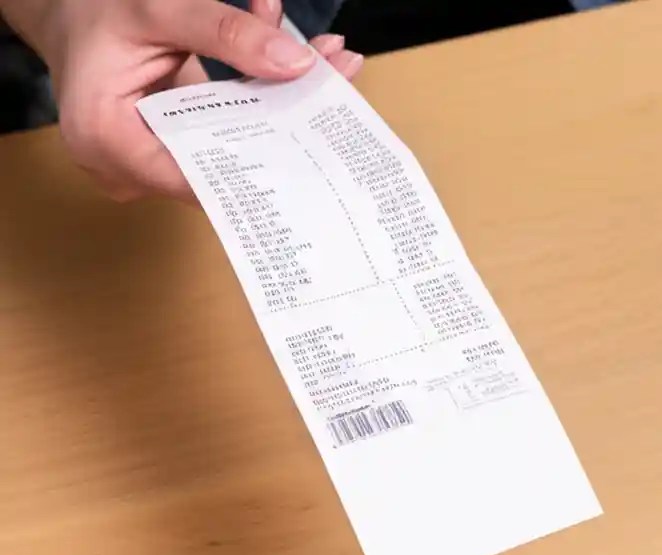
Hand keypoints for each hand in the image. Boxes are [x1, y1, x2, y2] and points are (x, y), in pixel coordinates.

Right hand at [0, 0, 365, 202]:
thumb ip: (225, 33)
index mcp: (107, 142)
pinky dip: (265, 98)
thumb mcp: (158, 9)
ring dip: (285, 104)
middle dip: (288, 120)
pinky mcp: (176, 149)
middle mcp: (130, 167)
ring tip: (334, 66)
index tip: (315, 137)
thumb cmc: (96, 11)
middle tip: (339, 81)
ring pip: (236, 147)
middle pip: (227, 161)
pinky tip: (307, 66)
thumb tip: (296, 63)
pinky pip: (230, 133)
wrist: (69, 13)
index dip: (260, 163)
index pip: (198, 176)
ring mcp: (154, 163)